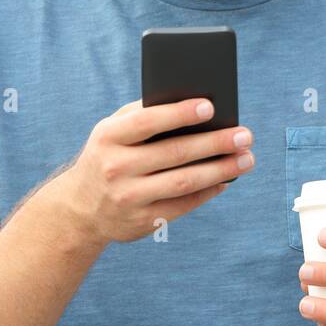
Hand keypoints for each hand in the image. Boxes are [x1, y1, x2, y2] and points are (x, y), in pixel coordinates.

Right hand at [56, 98, 254, 245]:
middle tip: (245, 135)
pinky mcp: (142, 221)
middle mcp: (116, 167)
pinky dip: (208, 191)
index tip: (210, 107)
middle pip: (174, 153)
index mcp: (108, 137)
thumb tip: (193, 103)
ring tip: (246, 159)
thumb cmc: (108, 156)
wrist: (79, 209)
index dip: (180, 114)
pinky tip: (227, 180)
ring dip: (221, 170)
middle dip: (215, 143)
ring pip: (184, 182)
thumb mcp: (111, 132)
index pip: (147, 122)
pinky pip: (183, 205)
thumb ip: (143, 114)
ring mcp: (129, 197)